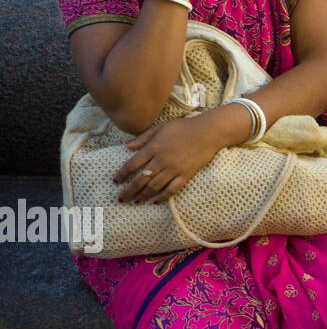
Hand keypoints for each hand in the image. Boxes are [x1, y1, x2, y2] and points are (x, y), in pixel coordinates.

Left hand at [113, 113, 228, 204]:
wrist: (209, 131)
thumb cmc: (184, 127)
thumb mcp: (161, 127)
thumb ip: (143, 137)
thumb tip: (126, 146)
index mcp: (153, 147)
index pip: (132, 164)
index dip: (122, 174)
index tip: (115, 181)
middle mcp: (161, 160)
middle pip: (140, 179)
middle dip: (128, 190)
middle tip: (120, 198)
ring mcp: (174, 168)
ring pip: (154, 187)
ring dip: (142, 196)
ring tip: (135, 202)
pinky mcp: (186, 174)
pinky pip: (172, 189)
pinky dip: (162, 197)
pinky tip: (155, 201)